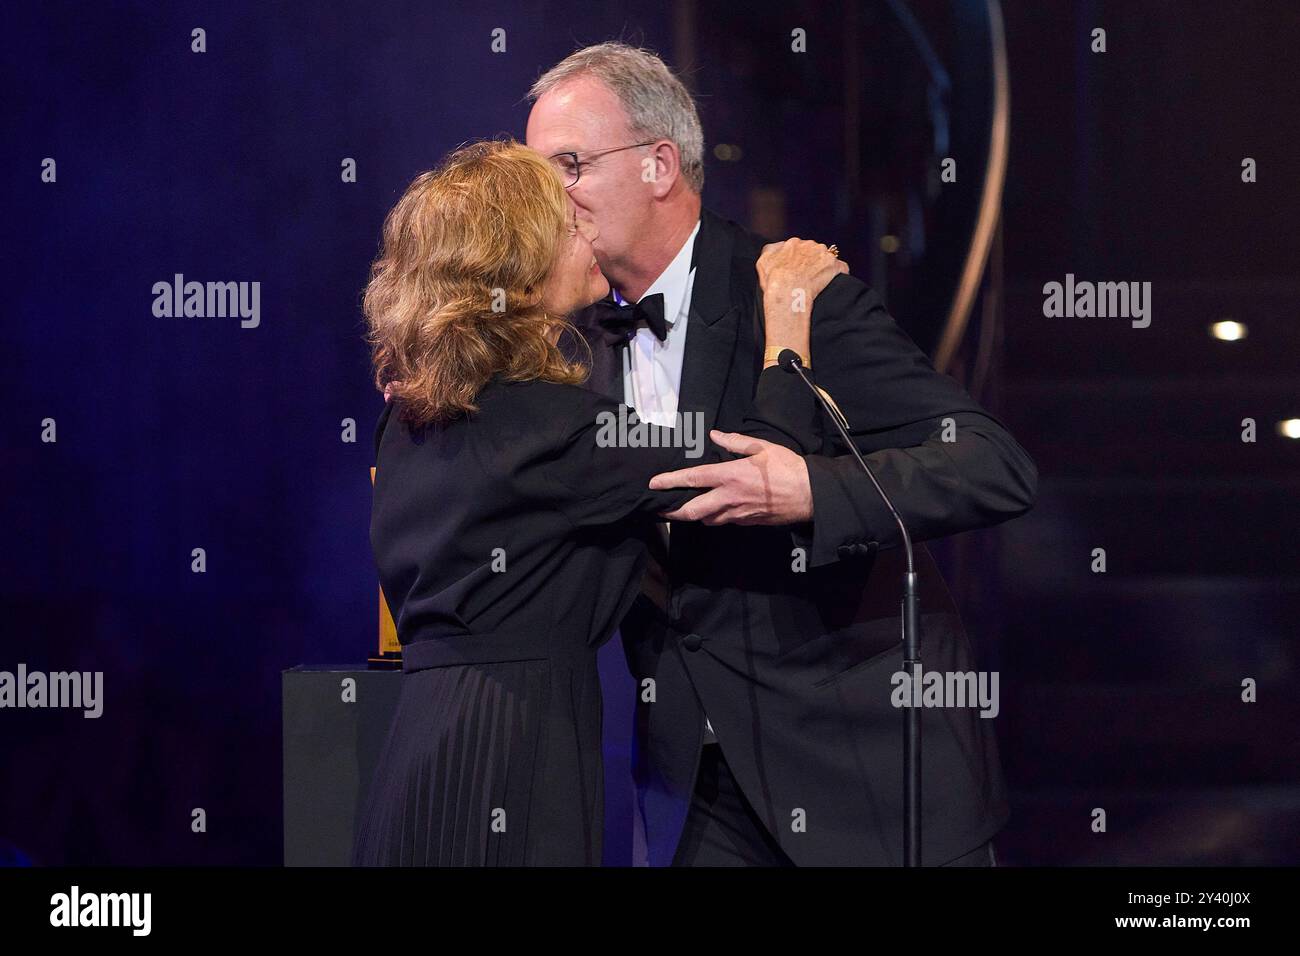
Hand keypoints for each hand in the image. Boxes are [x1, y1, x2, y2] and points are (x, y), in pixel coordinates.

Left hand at [649, 430, 813, 524]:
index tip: (654, 483)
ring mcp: (737, 514)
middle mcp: (729, 498)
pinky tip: (712, 511)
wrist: (810, 495)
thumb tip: (715, 435)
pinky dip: (713, 518)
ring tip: (685, 509)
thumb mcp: (762, 447)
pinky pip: (723, 522)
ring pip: (706, 520)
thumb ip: (735, 442)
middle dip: (673, 512)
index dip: (671, 481)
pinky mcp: (746, 523)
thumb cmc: (787, 468)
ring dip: (694, 516)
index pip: (693, 479)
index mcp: (730, 476)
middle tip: (661, 508)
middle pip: (692, 511)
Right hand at [756, 238, 848, 302]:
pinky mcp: (834, 265)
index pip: (799, 247)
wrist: (788, 292)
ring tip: (819, 281)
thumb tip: (778, 247)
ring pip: (827, 257)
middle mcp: (809, 245)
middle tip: (808, 276)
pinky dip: (839, 273)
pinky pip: (841, 267)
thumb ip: (770, 250)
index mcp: (793, 243)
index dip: (799, 259)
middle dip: (813, 261)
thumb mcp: (763, 262)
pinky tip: (833, 282)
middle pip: (814, 251)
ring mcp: (823, 254)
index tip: (798, 270)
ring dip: (824, 267)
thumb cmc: (774, 281)